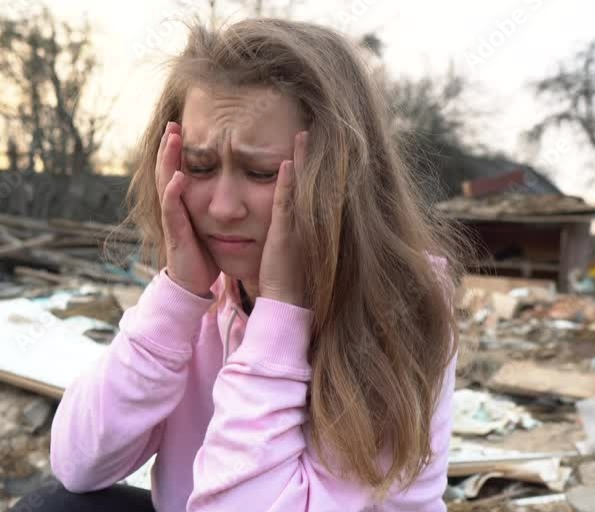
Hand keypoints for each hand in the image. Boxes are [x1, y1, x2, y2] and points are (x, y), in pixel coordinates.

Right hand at [157, 121, 219, 296]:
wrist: (193, 283)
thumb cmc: (203, 253)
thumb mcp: (209, 223)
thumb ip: (214, 205)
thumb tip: (233, 186)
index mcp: (184, 203)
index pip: (179, 168)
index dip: (180, 148)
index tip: (184, 125)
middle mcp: (175, 207)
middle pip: (168, 169)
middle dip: (170, 146)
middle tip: (173, 122)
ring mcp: (172, 219)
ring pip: (166, 182)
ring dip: (168, 159)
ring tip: (172, 138)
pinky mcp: (175, 233)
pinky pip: (172, 209)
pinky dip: (173, 192)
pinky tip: (178, 177)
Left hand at [258, 130, 307, 306]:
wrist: (286, 300)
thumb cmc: (285, 275)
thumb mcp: (288, 244)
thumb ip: (289, 226)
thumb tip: (289, 213)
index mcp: (303, 220)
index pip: (305, 184)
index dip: (307, 162)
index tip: (306, 140)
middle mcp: (304, 219)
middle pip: (308, 179)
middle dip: (308, 154)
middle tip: (308, 128)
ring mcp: (297, 225)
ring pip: (300, 186)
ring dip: (301, 160)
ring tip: (303, 134)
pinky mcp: (285, 234)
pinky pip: (285, 203)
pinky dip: (287, 183)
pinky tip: (287, 163)